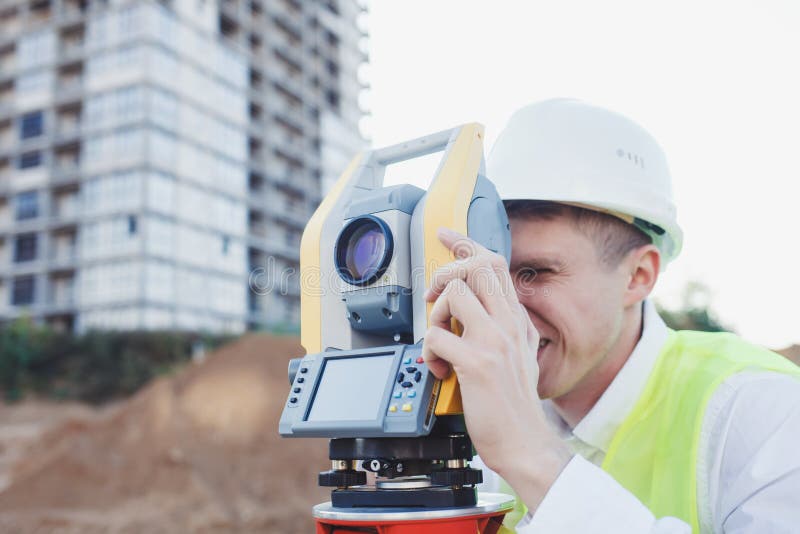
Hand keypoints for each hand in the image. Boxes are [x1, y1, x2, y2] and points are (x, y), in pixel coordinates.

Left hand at [422, 228, 571, 509]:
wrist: (525, 443)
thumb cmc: (514, 404)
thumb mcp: (519, 356)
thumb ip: (503, 329)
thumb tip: (475, 309)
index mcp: (517, 320)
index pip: (495, 264)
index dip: (466, 244)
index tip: (446, 235)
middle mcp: (509, 324)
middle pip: (475, 266)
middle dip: (444, 273)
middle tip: (433, 298)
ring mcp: (495, 342)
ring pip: (454, 292)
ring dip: (435, 316)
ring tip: (440, 342)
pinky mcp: (477, 364)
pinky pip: (436, 336)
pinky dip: (428, 352)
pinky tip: (438, 369)